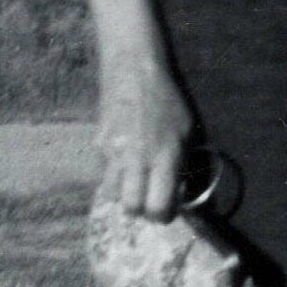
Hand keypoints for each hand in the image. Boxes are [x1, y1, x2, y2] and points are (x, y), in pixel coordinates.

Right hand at [95, 51, 195, 219]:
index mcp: (165, 155)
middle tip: (150, 199)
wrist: (134, 71)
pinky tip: (125, 156)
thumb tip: (187, 193)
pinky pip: (104, 172)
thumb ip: (186, 163)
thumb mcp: (188, 129)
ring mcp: (114, 152)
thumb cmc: (168, 100)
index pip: (158, 206)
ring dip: (124, 193)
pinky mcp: (98, 145)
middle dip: (141, 210)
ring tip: (136, 179)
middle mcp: (137, 158)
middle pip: (131, 208)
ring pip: (111, 194)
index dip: (163, 215)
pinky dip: (114, 173)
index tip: (168, 210)